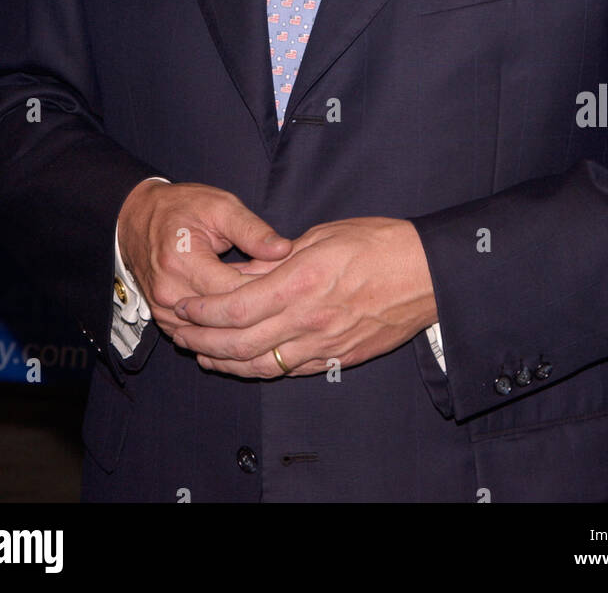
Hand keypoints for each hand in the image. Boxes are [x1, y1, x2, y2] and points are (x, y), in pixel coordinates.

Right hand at [117, 180, 291, 340]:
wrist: (136, 218)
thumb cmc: (181, 207)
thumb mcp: (220, 206)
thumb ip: (252, 230)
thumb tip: (284, 250)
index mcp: (182, 261)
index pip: (235, 290)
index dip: (266, 284)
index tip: (288, 275)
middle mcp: (169, 293)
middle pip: (227, 315)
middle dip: (258, 303)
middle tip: (284, 291)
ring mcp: (164, 311)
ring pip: (216, 329)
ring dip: (242, 317)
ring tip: (265, 300)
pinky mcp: (165, 321)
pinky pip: (202, 333)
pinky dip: (224, 324)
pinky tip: (243, 311)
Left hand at [171, 217, 437, 378]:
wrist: (427, 274)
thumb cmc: (379, 244)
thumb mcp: (322, 236)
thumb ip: (279, 259)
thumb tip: (244, 270)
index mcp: (302, 282)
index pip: (238, 306)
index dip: (205, 312)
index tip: (184, 307)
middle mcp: (309, 319)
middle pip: (241, 343)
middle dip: (203, 341)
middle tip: (180, 335)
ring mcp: (324, 344)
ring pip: (261, 365)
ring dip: (225, 363)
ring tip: (202, 354)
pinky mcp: (338, 358)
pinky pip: (290, 371)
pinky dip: (259, 370)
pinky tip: (243, 364)